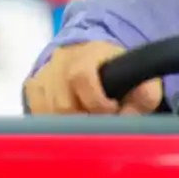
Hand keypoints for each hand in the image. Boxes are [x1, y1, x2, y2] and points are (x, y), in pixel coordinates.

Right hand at [23, 41, 161, 114]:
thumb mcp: (142, 79)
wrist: (93, 57)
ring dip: (68, 124)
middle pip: (63, 103)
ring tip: (86, 119)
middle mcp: (62, 60)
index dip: (96, 101)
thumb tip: (128, 116)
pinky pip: (35, 112)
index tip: (112, 110)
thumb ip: (145, 95)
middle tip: (99, 121)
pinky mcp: (33, 87)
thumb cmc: (118, 72)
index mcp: (90, 53)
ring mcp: (44, 73)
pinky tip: (68, 120)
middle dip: (84, 119)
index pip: (81, 77)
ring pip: (48, 112)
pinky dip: (51, 122)